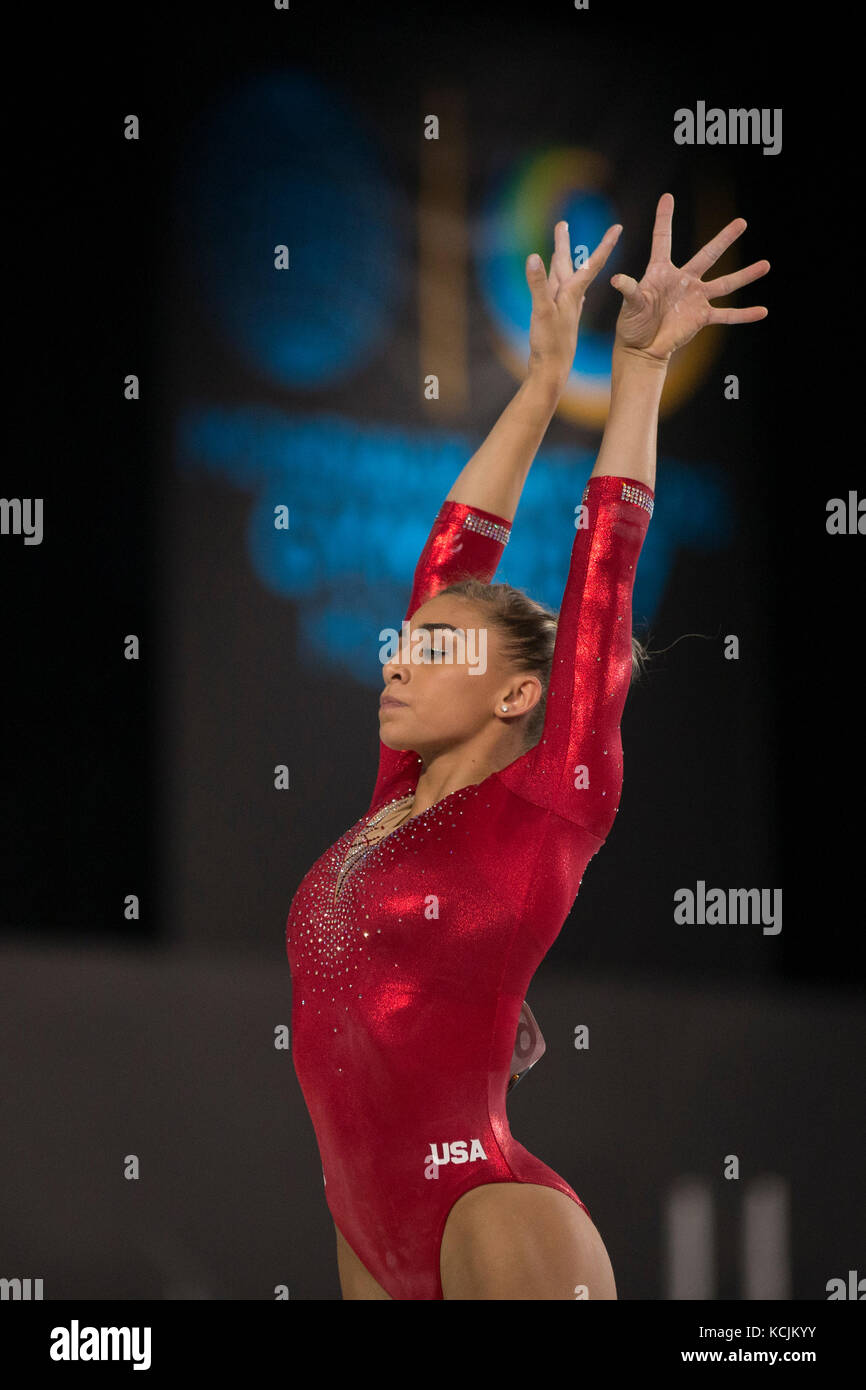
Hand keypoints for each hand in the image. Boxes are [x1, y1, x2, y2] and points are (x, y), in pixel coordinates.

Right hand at [526, 220, 621, 383]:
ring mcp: (563, 308)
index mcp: (572, 293)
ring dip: (559, 261)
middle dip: (564, 244)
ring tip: (557, 247)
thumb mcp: (542, 311)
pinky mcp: (556, 319)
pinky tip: (565, 285)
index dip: (605, 244)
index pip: (592, 263)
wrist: (552, 371)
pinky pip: (557, 294)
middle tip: (562, 223)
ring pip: (561, 278)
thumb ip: (538, 284)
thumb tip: (533, 256)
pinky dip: (557, 284)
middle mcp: (570, 298)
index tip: (618, 227)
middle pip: (569, 265)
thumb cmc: (550, 343)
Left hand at [611, 192, 769, 361]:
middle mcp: (684, 280)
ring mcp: (696, 298)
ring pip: (725, 283)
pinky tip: (762, 311)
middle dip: (724, 239)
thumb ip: (629, 290)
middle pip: (708, 255)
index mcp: (661, 272)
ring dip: (745, 275)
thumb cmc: (632, 324)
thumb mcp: (630, 306)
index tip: (667, 197)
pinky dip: (744, 315)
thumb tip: (618, 279)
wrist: (642, 348)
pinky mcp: (702, 317)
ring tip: (766, 265)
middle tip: (742, 222)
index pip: (663, 240)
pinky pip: (726, 315)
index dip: (664, 219)